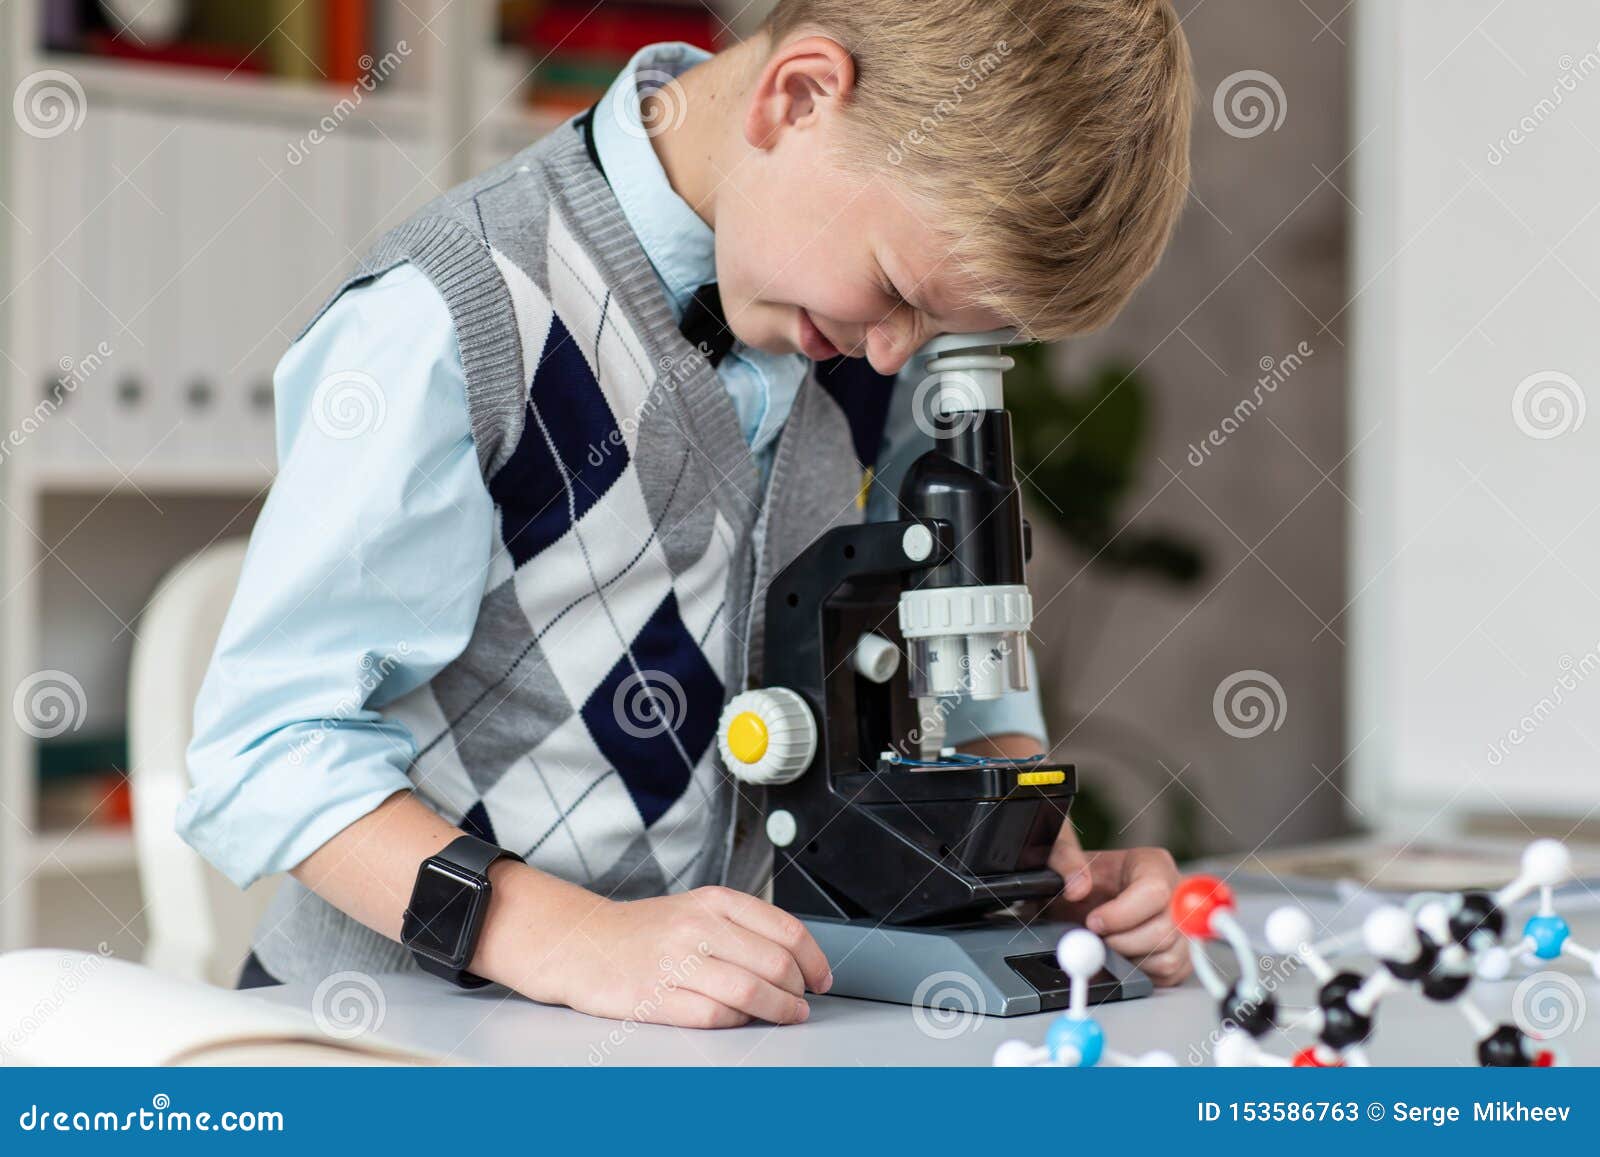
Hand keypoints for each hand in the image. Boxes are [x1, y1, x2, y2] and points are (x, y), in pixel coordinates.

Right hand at [541, 886, 832, 1027]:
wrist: (583, 943)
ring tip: (786, 1015)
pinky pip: (713, 1016)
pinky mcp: (655, 997)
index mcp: (714, 901)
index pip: (786, 929)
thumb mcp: (697, 910)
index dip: (814, 959)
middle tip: (802, 1001)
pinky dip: (737, 1022)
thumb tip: (796, 959)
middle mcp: (697, 927)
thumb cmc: (646, 931)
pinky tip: (741, 1020)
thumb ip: (743, 927)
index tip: (822, 978)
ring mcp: (675, 962)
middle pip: (774, 964)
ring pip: (749, 992)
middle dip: (798, 990)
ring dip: (778, 1011)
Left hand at [1046, 830, 1190, 986]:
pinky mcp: (1184, 955)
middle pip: (1165, 930)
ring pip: (1167, 958)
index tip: (1093, 922)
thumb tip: (1076, 888)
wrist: (1091, 901)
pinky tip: (1124, 956)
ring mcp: (1185, 927)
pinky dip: (1141, 973)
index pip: (1154, 892)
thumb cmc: (1088, 880)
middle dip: (1123, 943)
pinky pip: (1168, 975)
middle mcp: (1178, 894)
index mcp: (1154, 865)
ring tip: (1110, 944)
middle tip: (1098, 939)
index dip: (1121, 914)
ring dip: (1130, 960)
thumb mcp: (1070, 862)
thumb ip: (1067, 864)